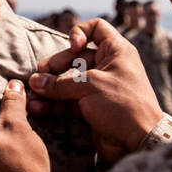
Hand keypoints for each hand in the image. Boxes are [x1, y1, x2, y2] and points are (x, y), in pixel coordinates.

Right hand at [28, 17, 163, 164]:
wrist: (139, 143)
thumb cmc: (122, 106)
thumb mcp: (90, 87)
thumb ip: (60, 84)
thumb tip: (35, 81)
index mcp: (116, 52)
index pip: (96, 28)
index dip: (80, 33)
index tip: (72, 47)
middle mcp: (108, 67)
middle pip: (74, 57)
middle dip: (55, 66)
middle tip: (38, 76)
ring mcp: (99, 88)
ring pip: (68, 82)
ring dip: (50, 88)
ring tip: (32, 94)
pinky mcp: (92, 108)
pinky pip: (68, 101)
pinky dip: (54, 104)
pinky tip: (38, 109)